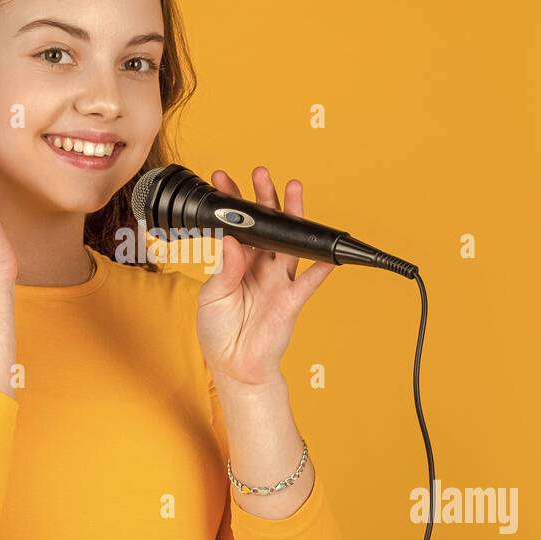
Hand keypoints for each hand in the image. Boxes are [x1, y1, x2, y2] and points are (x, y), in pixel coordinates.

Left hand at [195, 166, 336, 388]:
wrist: (235, 366)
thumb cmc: (219, 332)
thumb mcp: (212, 296)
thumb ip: (225, 268)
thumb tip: (233, 240)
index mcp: (237, 263)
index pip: (235, 227)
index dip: (230, 204)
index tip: (221, 180)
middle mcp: (260, 267)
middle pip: (266, 227)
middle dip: (264, 199)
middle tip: (261, 173)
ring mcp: (278, 281)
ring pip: (289, 242)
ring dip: (292, 217)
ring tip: (293, 190)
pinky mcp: (292, 299)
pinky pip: (310, 279)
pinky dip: (321, 265)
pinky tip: (328, 248)